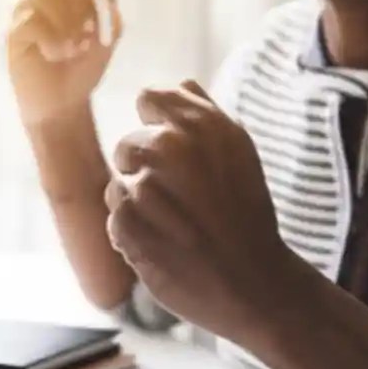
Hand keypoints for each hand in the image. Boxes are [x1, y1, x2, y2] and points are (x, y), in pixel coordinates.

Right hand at [7, 0, 123, 129]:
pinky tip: (56, 55)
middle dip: (79, 12)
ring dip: (64, 23)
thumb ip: (108, 4)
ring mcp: (26, 13)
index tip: (97, 25)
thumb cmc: (83, 68)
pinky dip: (50, 38)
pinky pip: (31, 20)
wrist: (64, 103)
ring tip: (72, 49)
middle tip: (84, 40)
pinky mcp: (13, 34)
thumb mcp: (107, 35)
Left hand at [104, 81, 306, 344]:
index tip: (174, 155)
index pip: (149, 98)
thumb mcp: (240, 155)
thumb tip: (180, 85)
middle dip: (145, 172)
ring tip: (176, 228)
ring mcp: (144, 186)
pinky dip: (132, 236)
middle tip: (180, 203)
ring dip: (138, 207)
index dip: (156, 125)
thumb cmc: (246, 217)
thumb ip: (206, 115)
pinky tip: (164, 247)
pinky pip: (114, 219)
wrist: (252, 283)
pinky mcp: (126, 224)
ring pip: (118, 185)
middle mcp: (169, 148)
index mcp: (199, 125)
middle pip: (128, 146)